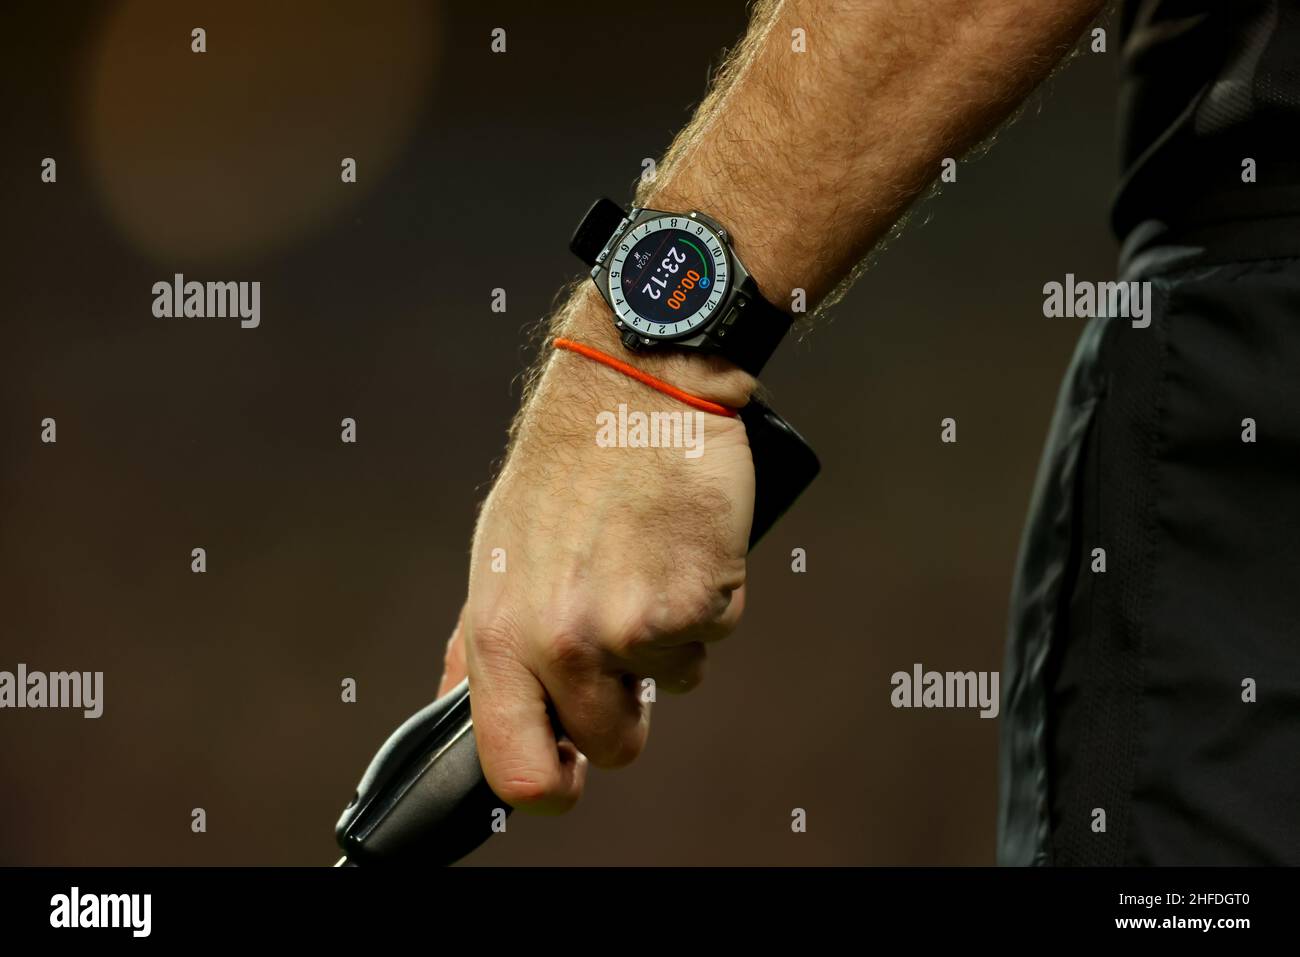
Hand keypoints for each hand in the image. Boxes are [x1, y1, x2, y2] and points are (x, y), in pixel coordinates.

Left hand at [436, 295, 755, 812]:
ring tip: (648, 563)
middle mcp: (558, 642)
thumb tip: (456, 711)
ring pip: (674, 685)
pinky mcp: (695, 602)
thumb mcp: (495, 555)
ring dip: (671, 640)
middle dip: (629, 709)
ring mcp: (629, 627)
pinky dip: (707, 598)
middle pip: (613, 747)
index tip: (571, 767)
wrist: (634, 385)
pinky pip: (713, 635)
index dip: (551, 784)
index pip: (514, 771)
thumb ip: (480, 643)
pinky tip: (680, 543)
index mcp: (498, 634)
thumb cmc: (567, 468)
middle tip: (628, 641)